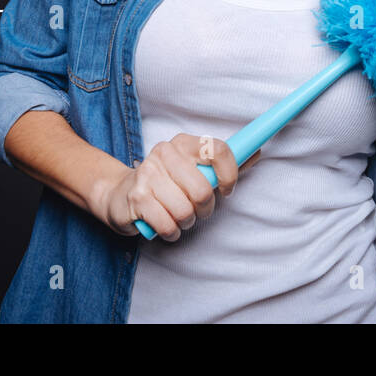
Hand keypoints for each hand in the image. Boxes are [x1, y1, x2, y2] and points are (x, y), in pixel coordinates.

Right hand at [94, 133, 259, 240]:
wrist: (119, 195)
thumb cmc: (165, 184)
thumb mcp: (193, 170)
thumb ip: (223, 164)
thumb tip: (256, 153)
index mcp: (182, 143)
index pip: (217, 150)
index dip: (229, 174)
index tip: (227, 189)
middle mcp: (164, 153)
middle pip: (203, 190)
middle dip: (204, 209)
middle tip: (196, 209)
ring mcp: (148, 174)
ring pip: (186, 211)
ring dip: (185, 222)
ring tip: (177, 216)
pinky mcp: (137, 198)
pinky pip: (168, 225)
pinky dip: (171, 232)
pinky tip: (164, 225)